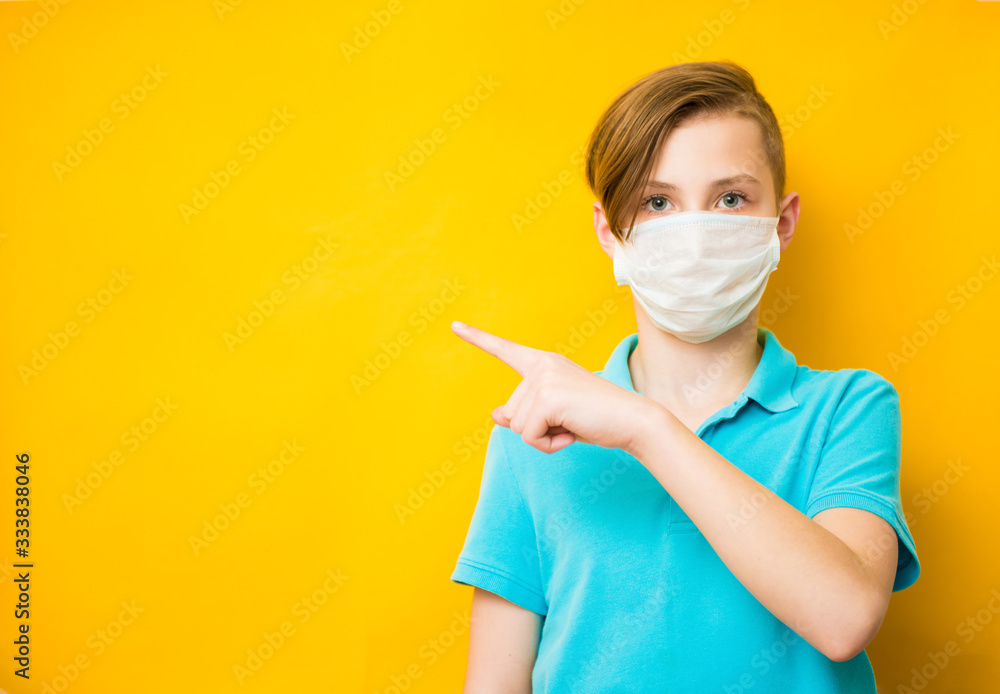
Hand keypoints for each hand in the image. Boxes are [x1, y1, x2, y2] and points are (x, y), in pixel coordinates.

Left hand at [451, 320, 659, 455]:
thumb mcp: (555, 414)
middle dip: (538, 428)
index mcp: (544, 363)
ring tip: (573, 425)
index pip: (505, 349)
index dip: (478, 339)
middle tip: (571, 420)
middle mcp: (541, 366)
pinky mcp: (547, 399)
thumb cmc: (595, 418)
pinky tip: (572, 433)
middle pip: (512, 413)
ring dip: (544, 437)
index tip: (454, 325)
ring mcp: (543, 380)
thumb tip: (496, 416)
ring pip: (518, 427)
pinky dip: (549, 445)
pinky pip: (529, 437)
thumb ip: (524, 413)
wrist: (633, 420)